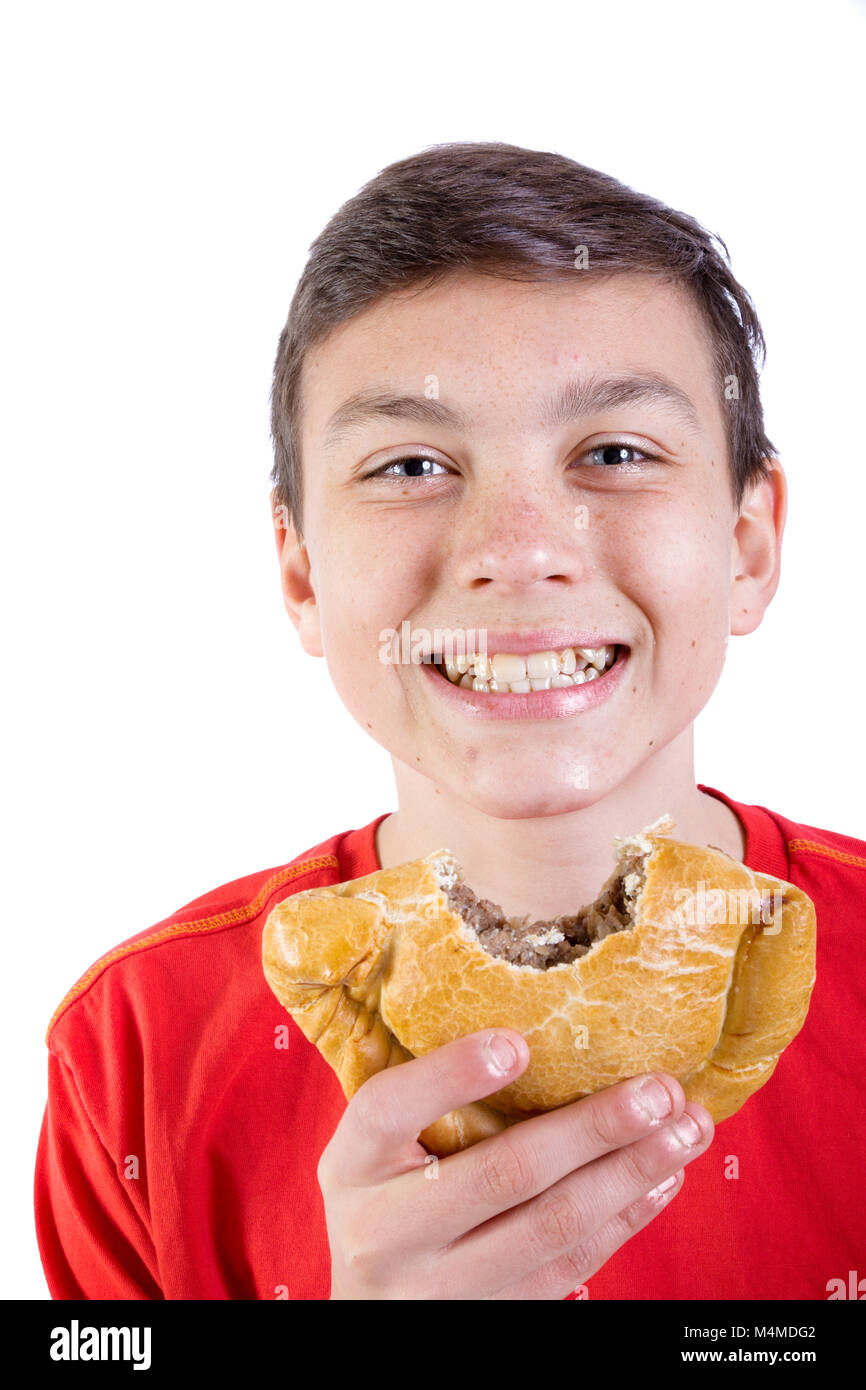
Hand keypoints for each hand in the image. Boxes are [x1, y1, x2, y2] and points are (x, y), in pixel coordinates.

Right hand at [319, 1028, 712, 1298]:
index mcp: (353, 1163)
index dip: (456, 1075)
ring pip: (552, 1228)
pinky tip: (663, 1177)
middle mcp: (387, 1230)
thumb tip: (532, 1033)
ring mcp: (441, 1286)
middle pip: (502, 1174)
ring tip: (685, 1129)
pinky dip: (624, 1218)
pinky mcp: (493, 1317)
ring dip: (630, 1173)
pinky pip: (570, 1267)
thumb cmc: (382, 1191)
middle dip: (592, 1129)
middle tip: (658, 1090)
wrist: (369, 1308)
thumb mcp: (376, 1142)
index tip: (520, 1042)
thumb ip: (427, 1092)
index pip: (392, 1109)